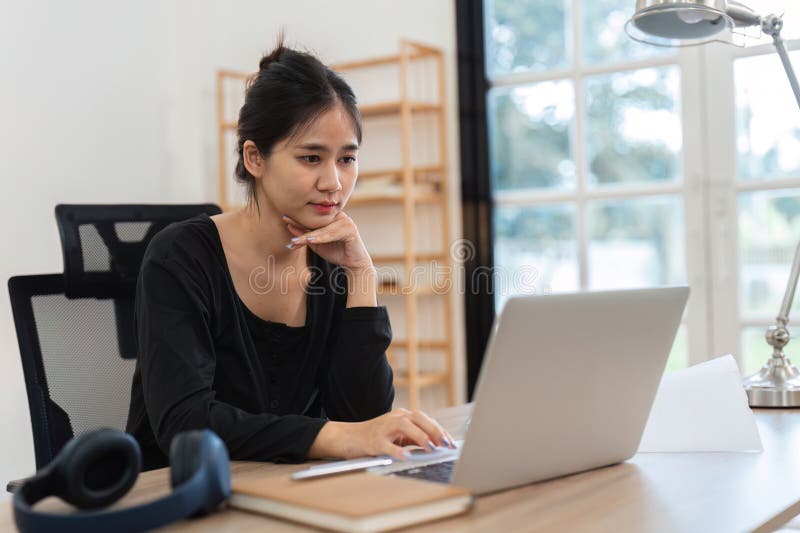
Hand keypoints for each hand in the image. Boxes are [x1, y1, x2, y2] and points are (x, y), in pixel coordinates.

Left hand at [283, 213, 372, 272]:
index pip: (313, 217)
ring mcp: (345, 221)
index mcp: (331, 216)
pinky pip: (333, 233)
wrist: (353, 263)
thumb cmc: (335, 252)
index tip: (285, 218)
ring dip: (309, 234)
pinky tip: (311, 240)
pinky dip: (322, 237)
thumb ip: (305, 234)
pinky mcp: (350, 229)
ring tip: (296, 240)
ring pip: (323, 228)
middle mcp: (338, 215)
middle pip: (317, 220)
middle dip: (302, 225)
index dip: (299, 218)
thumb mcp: (316, 243)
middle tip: (287, 223)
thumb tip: (289, 226)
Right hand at [309, 408, 458, 460]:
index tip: (451, 441)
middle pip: (418, 419)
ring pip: (405, 426)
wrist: (348, 437)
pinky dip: (398, 451)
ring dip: (420, 436)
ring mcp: (383, 428)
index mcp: (401, 415)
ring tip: (431, 447)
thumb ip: (414, 438)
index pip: (425, 420)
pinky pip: (387, 445)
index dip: (439, 430)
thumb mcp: (397, 435)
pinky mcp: (374, 440)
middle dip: (434, 431)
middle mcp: (394, 417)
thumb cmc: (375, 437)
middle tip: (445, 443)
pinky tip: (407, 457)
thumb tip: (436, 445)